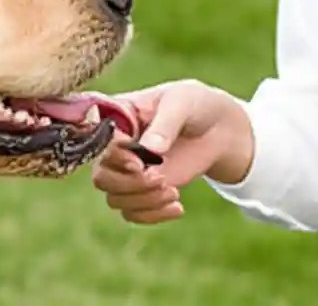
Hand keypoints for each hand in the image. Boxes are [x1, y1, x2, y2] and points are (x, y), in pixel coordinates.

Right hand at [92, 79, 253, 224]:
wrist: (216, 128)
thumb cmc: (194, 105)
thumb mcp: (182, 103)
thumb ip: (165, 124)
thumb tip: (149, 149)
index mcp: (118, 117)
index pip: (100, 142)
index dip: (115, 157)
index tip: (139, 164)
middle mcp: (115, 146)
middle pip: (102, 177)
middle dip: (130, 184)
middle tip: (162, 179)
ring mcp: (127, 170)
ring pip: (115, 199)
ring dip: (144, 201)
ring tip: (174, 192)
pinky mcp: (142, 189)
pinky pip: (132, 213)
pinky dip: (153, 215)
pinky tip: (177, 206)